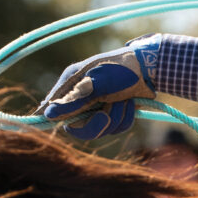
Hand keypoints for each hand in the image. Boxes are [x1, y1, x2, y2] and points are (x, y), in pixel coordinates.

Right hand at [40, 36, 158, 138]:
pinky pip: (116, 128)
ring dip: (115, 116)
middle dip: (97, 123)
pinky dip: (125, 118)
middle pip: (79, 128)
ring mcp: (97, 107)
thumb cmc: (120, 70)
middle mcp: (81, 97)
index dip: (63, 120)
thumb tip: (48, 114)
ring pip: (101, 129)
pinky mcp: (113, 113)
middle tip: (106, 115)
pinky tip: (130, 103)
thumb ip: (74, 100)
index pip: (55, 110)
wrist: (148, 68)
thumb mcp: (97, 84)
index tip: (78, 120)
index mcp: (71, 85)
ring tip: (123, 100)